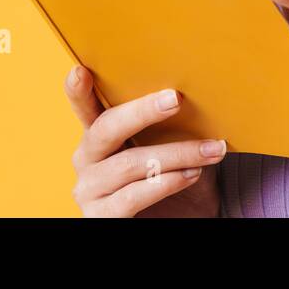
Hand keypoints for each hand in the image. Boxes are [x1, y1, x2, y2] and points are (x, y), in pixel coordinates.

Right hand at [64, 65, 223, 216]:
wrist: (178, 217)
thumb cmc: (170, 174)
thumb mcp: (167, 144)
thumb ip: (166, 122)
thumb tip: (198, 89)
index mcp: (97, 135)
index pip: (84, 108)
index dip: (78, 91)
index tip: (79, 71)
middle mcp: (86, 160)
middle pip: (106, 128)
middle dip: (143, 111)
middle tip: (176, 99)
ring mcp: (89, 190)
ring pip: (129, 164)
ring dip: (176, 154)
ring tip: (210, 150)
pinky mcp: (101, 218)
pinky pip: (132, 197)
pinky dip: (166, 183)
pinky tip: (191, 175)